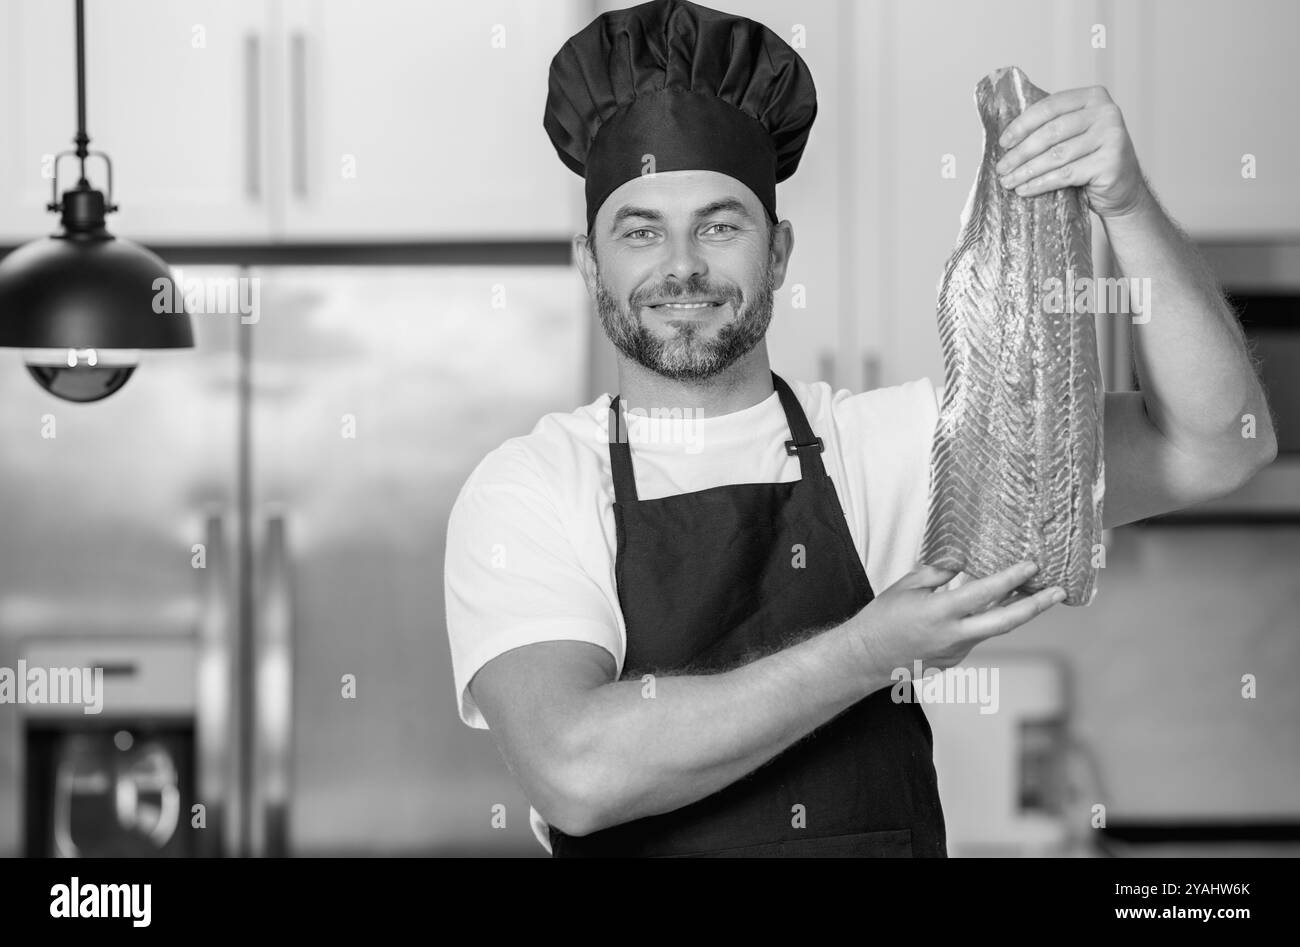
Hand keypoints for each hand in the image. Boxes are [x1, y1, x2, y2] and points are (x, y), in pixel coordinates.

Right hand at [848, 560, 1062, 679]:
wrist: (866, 657)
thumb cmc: (882, 619)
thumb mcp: (906, 587)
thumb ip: (938, 573)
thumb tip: (962, 562)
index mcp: (940, 612)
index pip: (984, 593)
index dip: (1010, 579)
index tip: (1030, 565)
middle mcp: (953, 635)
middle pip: (1005, 621)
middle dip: (1036, 605)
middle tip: (1058, 592)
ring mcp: (956, 651)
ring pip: (992, 628)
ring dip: (1011, 611)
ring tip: (1029, 593)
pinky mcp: (954, 660)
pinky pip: (974, 637)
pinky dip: (981, 622)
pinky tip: (981, 610)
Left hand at [993, 85, 1150, 218]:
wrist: (1122, 189)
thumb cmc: (1091, 161)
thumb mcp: (1074, 136)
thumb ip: (1052, 127)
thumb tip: (1007, 138)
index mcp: (1093, 97)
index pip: (1049, 106)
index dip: (1022, 125)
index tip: (1003, 143)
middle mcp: (1106, 112)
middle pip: (1051, 132)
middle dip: (1021, 152)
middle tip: (1001, 168)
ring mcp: (1111, 136)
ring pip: (1056, 155)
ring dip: (1027, 171)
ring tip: (1008, 181)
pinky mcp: (1110, 162)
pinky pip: (1066, 174)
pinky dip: (1041, 183)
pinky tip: (1025, 190)